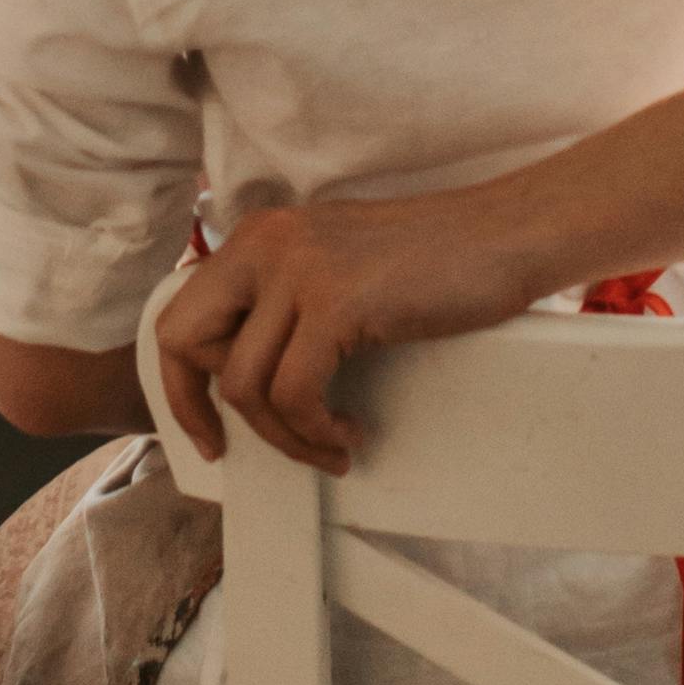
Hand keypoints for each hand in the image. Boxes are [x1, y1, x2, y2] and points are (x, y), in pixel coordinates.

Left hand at [148, 181, 545, 469]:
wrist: (505, 234)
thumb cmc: (435, 261)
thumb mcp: (336, 265)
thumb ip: (285, 300)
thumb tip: (244, 374)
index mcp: (260, 237)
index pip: (178, 314)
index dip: (180, 384)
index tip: (211, 430)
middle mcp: (266, 244)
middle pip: (184, 341)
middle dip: (199, 407)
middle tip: (238, 449)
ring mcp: (299, 270)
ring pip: (244, 384)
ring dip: (284, 436)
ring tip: (328, 445)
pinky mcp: (337, 302)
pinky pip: (293, 394)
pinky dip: (315, 431)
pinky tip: (348, 434)